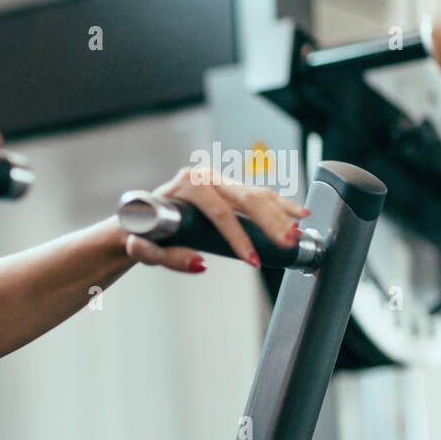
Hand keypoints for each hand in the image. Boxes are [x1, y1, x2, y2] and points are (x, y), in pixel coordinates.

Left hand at [123, 166, 309, 272]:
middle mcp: (204, 176)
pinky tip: (300, 215)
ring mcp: (217, 178)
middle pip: (246, 199)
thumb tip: (199, 263)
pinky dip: (281, 204)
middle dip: (270, 224)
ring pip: (257, 194)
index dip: (240, 238)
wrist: (140, 218)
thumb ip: (167, 258)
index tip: (253, 260)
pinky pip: (259, 193)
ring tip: (297, 234)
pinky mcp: (227, 185)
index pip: (221, 213)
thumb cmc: (143, 233)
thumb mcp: (147, 250)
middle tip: (286, 245)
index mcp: (187, 186)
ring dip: (281, 215)